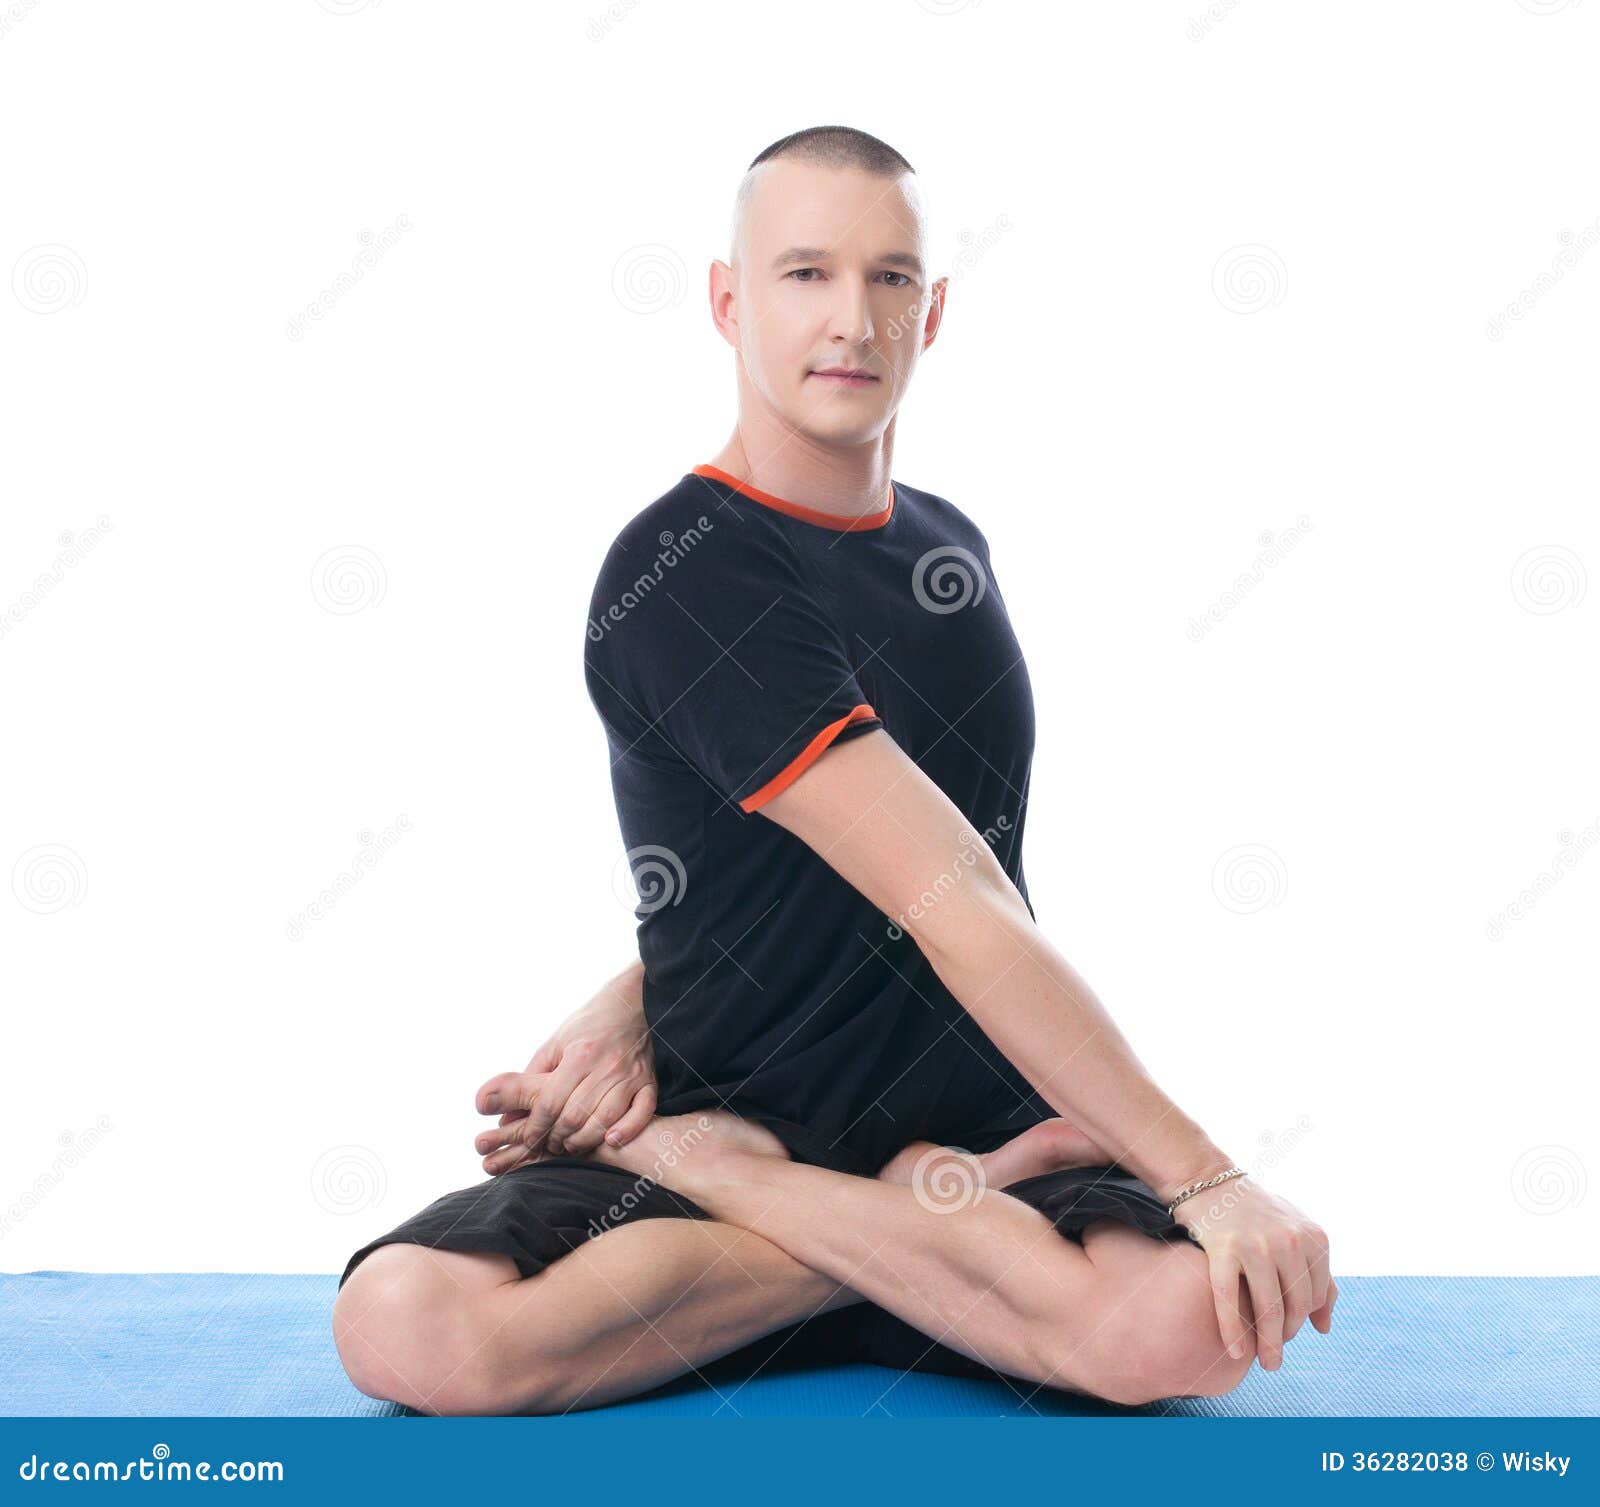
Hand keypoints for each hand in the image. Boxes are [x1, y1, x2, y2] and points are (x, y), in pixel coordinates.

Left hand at [473, 968, 657, 1173]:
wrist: (631, 1004)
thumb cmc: (588, 1026)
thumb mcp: (555, 1044)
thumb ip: (530, 1078)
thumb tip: (500, 1109)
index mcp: (578, 1055)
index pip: (550, 1103)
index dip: (535, 1126)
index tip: (528, 1138)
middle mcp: (605, 1067)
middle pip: (575, 1116)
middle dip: (557, 1137)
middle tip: (550, 1144)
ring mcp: (630, 1076)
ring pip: (604, 1120)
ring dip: (584, 1140)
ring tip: (571, 1144)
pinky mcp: (648, 1082)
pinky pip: (641, 1112)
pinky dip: (626, 1130)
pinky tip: (610, 1140)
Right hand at [1168, 1174, 1336, 1371]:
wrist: (1208, 1179)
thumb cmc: (1254, 1213)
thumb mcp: (1295, 1233)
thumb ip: (1316, 1276)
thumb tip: (1324, 1328)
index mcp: (1313, 1237)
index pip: (1316, 1296)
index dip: (1302, 1321)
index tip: (1286, 1334)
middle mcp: (1290, 1239)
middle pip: (1296, 1306)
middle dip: (1286, 1338)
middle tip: (1274, 1359)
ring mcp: (1256, 1243)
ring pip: (1269, 1308)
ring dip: (1268, 1345)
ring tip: (1264, 1364)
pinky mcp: (1223, 1247)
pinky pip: (1230, 1298)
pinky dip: (1233, 1329)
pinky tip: (1235, 1351)